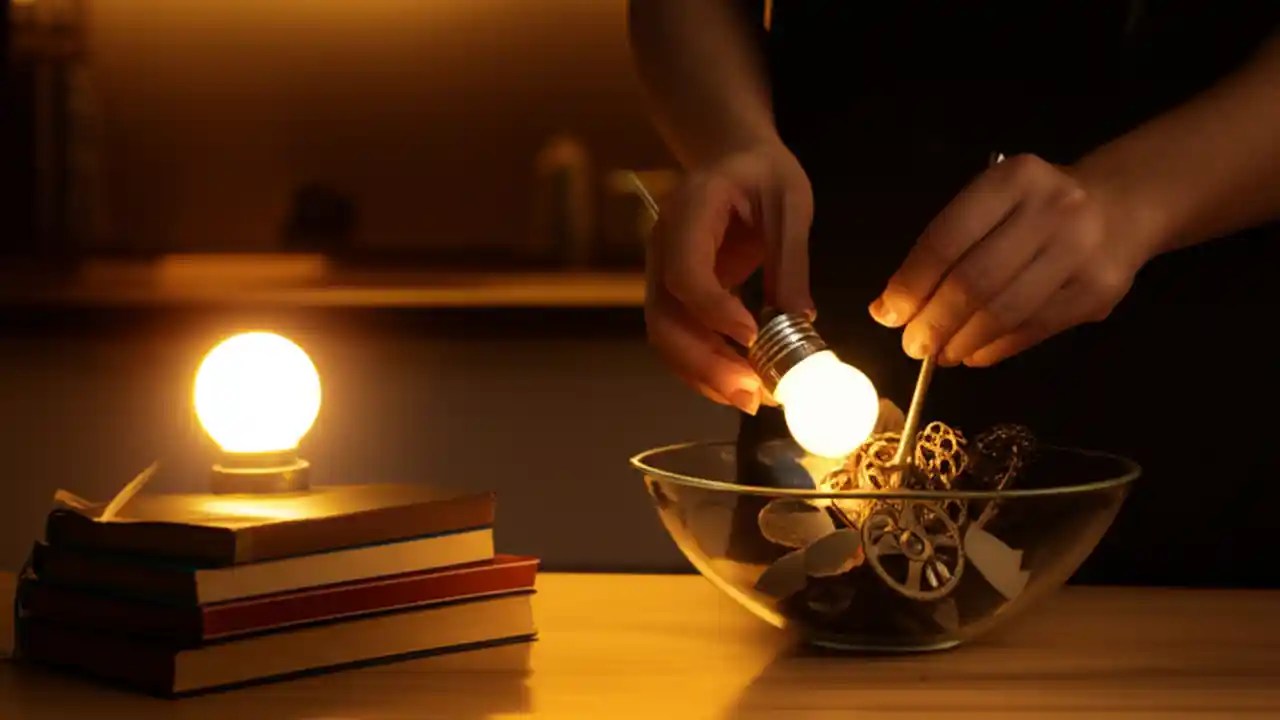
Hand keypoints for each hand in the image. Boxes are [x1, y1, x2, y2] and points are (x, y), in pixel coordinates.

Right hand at [646, 143, 814, 412]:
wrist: (732, 157)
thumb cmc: (762, 172)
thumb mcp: (789, 203)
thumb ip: (790, 261)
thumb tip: (802, 321)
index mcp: (689, 213)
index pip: (686, 273)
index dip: (714, 311)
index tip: (752, 337)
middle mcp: (663, 248)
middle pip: (664, 318)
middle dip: (704, 363)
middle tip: (751, 394)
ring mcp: (662, 274)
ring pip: (667, 338)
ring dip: (704, 375)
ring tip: (751, 400)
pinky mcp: (675, 296)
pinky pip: (680, 339)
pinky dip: (705, 368)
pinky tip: (741, 386)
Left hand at [869, 153, 1158, 366]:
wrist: (1123, 204)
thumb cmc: (1036, 206)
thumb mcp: (992, 201)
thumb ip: (943, 247)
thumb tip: (888, 308)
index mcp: (1012, 180)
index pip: (945, 240)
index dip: (910, 285)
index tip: (887, 314)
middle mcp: (1051, 211)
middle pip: (973, 282)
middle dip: (933, 322)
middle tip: (912, 345)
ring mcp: (1080, 253)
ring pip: (1003, 313)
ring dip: (960, 342)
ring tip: (939, 354)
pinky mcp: (1098, 293)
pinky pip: (1033, 330)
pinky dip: (993, 349)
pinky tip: (972, 354)